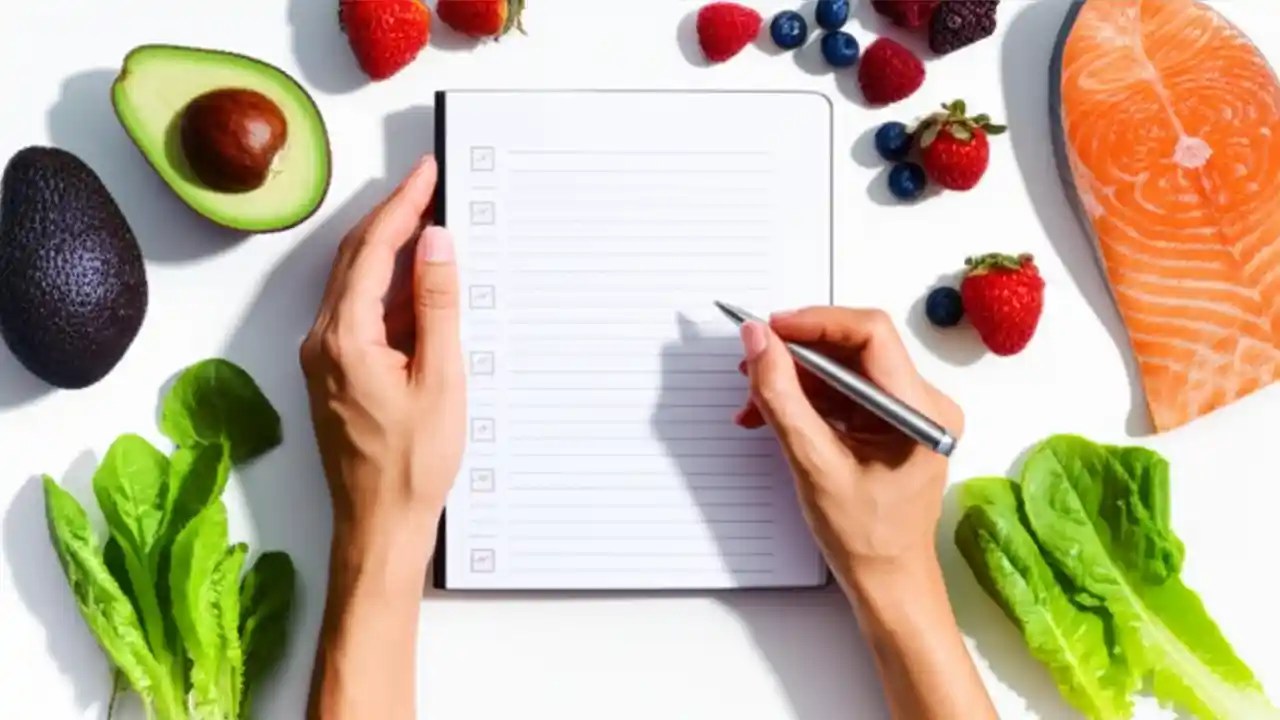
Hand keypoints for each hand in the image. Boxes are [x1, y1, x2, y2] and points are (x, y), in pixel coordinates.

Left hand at [300, 156, 465, 535]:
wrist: (379, 524)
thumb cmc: (410, 465)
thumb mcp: (439, 379)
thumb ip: (436, 305)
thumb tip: (436, 244)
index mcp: (343, 338)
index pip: (371, 250)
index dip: (402, 205)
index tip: (426, 174)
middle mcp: (322, 341)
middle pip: (354, 258)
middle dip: (392, 218)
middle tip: (428, 187)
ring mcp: (324, 358)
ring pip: (355, 284)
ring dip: (391, 253)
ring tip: (431, 227)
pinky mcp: (335, 373)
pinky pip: (358, 313)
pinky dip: (388, 290)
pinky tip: (418, 287)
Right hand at [734, 308, 962, 595]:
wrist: (887, 581)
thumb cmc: (865, 538)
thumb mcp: (813, 464)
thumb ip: (782, 398)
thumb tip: (758, 342)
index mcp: (921, 411)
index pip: (870, 334)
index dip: (816, 323)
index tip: (772, 330)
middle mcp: (924, 403)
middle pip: (855, 347)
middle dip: (798, 353)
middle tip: (754, 362)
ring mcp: (908, 411)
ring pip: (844, 368)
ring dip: (796, 378)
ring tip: (755, 397)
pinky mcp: (891, 421)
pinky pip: (845, 391)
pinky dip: (807, 397)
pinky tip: (774, 412)